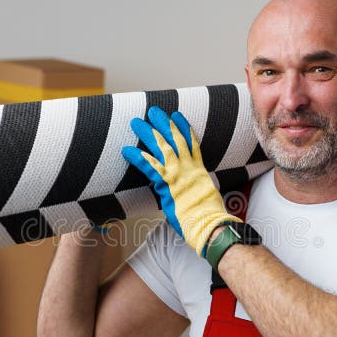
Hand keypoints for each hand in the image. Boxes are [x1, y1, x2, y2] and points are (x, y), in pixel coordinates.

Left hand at [122, 106, 239, 256]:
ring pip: (162, 147)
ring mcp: (177, 175)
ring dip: (148, 133)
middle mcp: (189, 168)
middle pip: (175, 139)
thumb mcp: (207, 197)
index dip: (185, 128)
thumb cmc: (208, 216)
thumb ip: (198, 189)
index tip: (177, 116)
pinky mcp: (166, 185)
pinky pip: (149, 167)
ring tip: (137, 122)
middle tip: (154, 111)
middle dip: (163, 124)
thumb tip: (195, 192)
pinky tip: (127, 150)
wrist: (209, 224)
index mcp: (199, 171)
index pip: (192, 144)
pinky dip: (138, 158)